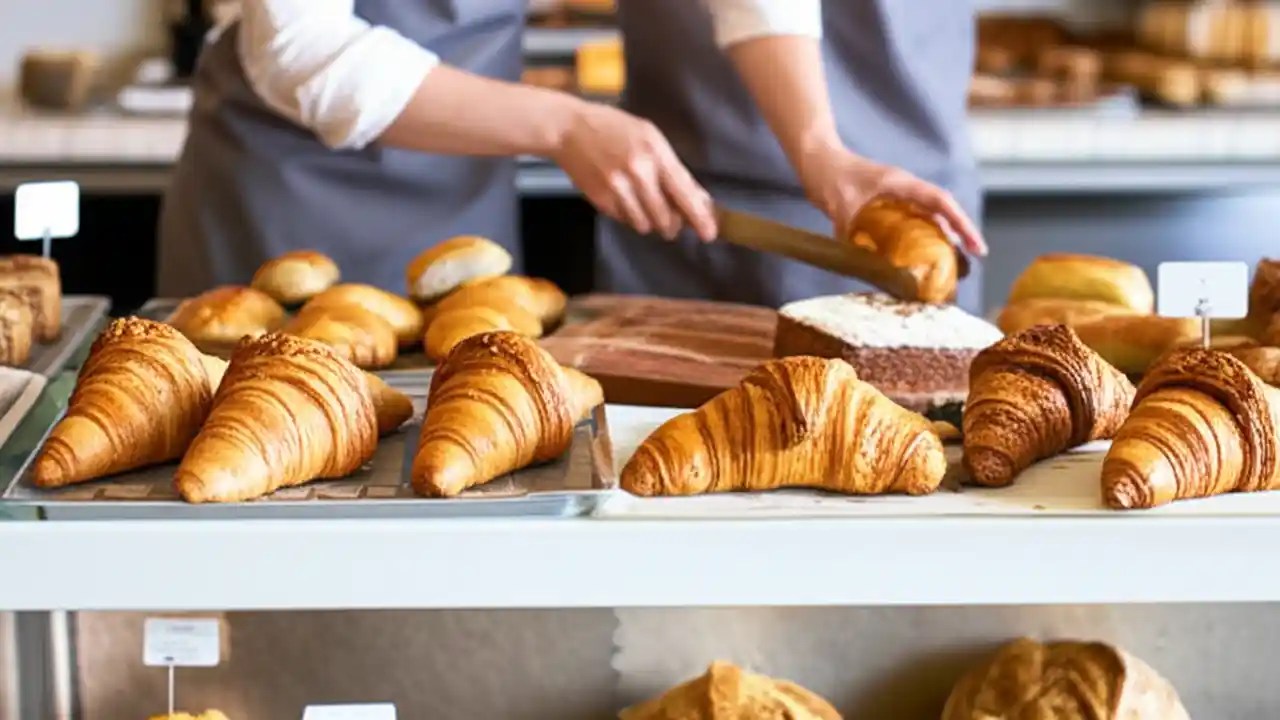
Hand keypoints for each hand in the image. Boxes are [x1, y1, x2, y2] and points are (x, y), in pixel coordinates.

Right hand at [554, 102, 716, 240]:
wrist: (568, 129)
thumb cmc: (614, 129)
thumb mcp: (650, 137)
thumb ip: (674, 169)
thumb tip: (699, 200)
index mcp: (655, 154)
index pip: (684, 194)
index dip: (699, 217)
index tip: (709, 233)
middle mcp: (638, 174)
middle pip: (666, 219)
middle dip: (672, 224)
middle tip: (672, 219)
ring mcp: (617, 189)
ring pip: (645, 225)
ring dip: (650, 221)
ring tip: (643, 201)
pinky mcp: (600, 200)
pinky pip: (625, 220)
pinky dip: (629, 215)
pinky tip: (623, 196)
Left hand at [798, 143, 986, 255]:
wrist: (817, 159)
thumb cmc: (829, 175)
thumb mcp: (840, 205)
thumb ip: (852, 231)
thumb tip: (863, 263)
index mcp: (901, 183)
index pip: (941, 202)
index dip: (962, 224)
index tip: (978, 247)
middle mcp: (905, 188)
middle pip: (942, 210)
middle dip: (959, 234)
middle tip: (971, 262)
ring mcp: (897, 194)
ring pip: (929, 216)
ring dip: (941, 237)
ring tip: (951, 264)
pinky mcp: (887, 202)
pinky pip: (912, 220)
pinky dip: (921, 236)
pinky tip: (919, 256)